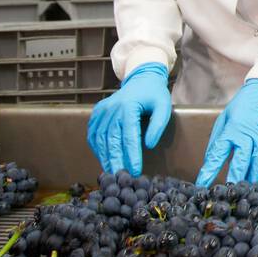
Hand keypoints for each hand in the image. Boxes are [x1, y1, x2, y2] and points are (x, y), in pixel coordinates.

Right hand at [86, 62, 171, 176]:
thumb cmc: (154, 94)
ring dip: (105, 157)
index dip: (131, 155)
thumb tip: (148, 145)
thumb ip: (158, 125)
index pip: (129, 136)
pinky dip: (97, 148)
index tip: (135, 171)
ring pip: (100, 139)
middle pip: (112, 140)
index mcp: (128, 106)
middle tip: (121, 178)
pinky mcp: (96, 113)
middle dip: (116, 161)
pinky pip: (94, 134)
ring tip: (112, 173)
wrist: (141, 78)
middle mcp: (111, 109)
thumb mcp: (163, 107)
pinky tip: (103, 159)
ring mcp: (101, 111)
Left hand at [195, 78, 257, 186]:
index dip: (209, 172)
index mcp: (232, 129)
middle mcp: (249, 135)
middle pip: (241, 163)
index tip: (201, 185)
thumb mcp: (224, 118)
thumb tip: (209, 162)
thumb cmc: (244, 105)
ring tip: (244, 193)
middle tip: (228, 195)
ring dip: (251, 180)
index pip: (217, 154)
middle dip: (234, 180)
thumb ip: (217, 140)